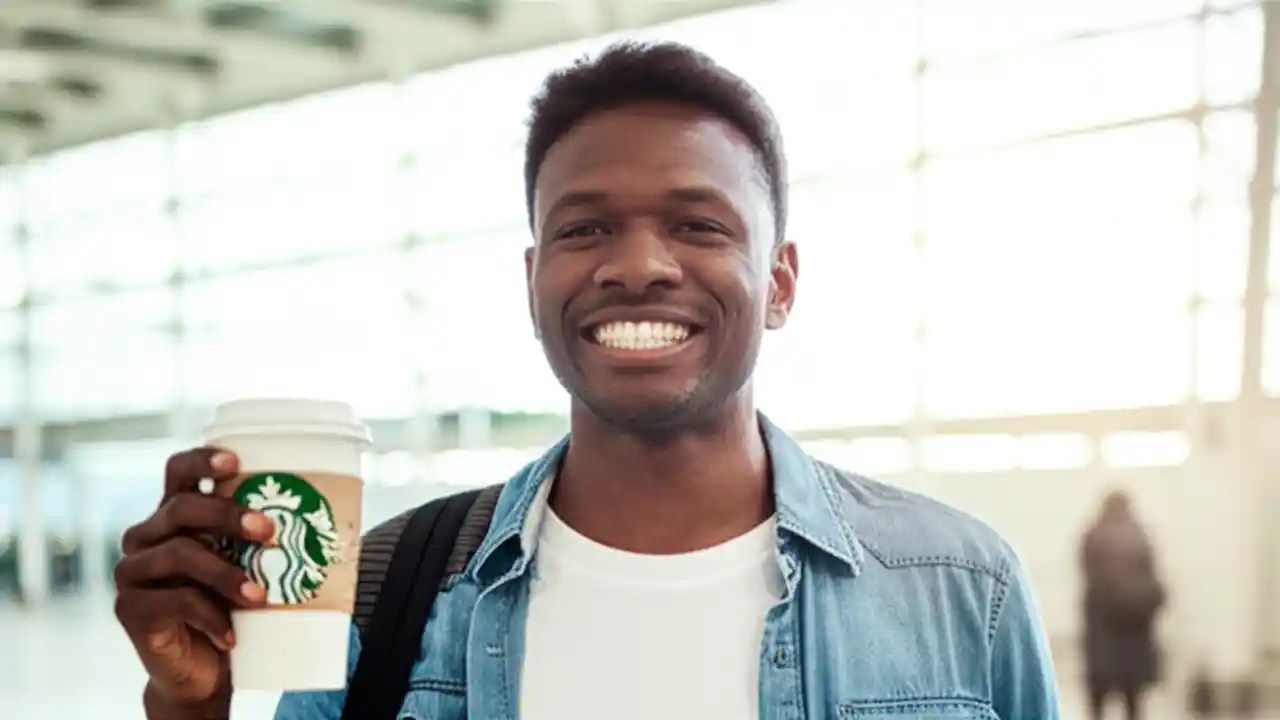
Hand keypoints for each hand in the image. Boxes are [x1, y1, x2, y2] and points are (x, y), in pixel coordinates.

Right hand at [114, 448, 275, 715]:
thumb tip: (316, 519)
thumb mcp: (246, 566)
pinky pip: (174, 601)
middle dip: (227, 514)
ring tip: (261, 596)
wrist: (201, 670)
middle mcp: (146, 535)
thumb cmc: (230, 608)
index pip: (177, 471)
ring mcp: (133, 570)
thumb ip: (257, 541)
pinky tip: (233, 634)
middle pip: (181, 508)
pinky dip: (211, 616)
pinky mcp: (129, 608)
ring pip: (180, 555)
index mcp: (173, 515)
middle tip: (269, 531)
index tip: (236, 462)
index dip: (202, 461)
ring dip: (226, 574)